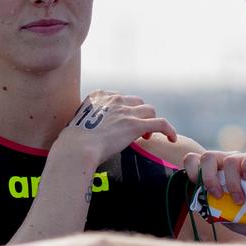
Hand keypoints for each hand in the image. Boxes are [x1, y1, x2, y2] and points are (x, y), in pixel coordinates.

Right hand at [57, 91, 177, 164]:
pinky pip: (161, 123)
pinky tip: (172, 139)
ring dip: (150, 121)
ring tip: (146, 136)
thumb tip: (89, 133)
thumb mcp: (77, 124)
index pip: (119, 98)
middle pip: (136, 101)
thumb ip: (87, 122)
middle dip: (138, 114)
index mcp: (99, 96)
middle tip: (136, 130)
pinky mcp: (136, 125)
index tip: (122, 122)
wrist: (76, 149)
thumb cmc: (72, 143)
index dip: (124, 110)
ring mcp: (126, 111)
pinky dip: (169, 130)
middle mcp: (114, 99)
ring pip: (149, 110)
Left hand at [181, 147, 245, 205]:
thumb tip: (201, 208)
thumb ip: (215, 209)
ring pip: (230, 159)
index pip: (194, 160)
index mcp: (215, 171)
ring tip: (239, 200)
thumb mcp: (227, 214)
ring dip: (232, 182)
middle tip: (218, 195)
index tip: (199, 188)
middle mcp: (227, 162)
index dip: (192, 171)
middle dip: (209, 178)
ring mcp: (245, 159)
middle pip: (208, 157)